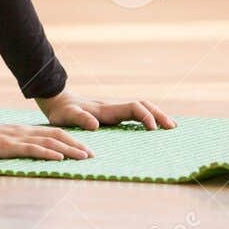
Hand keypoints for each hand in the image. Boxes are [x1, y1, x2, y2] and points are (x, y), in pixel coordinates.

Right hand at [0, 103, 93, 160]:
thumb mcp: (5, 140)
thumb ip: (20, 144)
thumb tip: (35, 152)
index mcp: (25, 130)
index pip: (54, 132)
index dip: (72, 140)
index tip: (86, 150)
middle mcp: (25, 132)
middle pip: (57, 135)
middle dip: (77, 145)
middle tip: (92, 155)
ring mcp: (17, 138)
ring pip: (49, 142)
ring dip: (68, 150)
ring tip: (83, 157)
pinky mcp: (9, 146)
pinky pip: (31, 149)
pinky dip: (47, 153)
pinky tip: (58, 158)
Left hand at [34, 90, 176, 131]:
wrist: (55, 99)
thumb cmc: (61, 111)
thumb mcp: (67, 116)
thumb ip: (80, 119)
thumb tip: (95, 125)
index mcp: (107, 109)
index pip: (133, 108)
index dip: (146, 116)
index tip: (153, 130)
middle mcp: (113, 106)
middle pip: (143, 105)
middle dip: (159, 115)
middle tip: (173, 128)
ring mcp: (114, 108)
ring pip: (141, 107)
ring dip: (156, 115)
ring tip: (171, 127)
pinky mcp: (112, 113)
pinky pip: (135, 113)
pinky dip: (148, 117)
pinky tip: (154, 127)